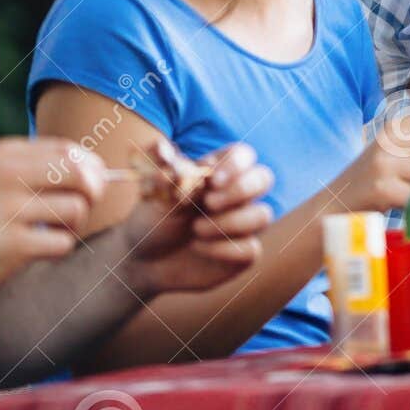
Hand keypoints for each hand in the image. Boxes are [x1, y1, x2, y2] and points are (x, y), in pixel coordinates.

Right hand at [0, 138, 104, 291]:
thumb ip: (39, 166)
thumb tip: (97, 169)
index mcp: (6, 153)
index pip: (70, 150)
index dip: (91, 167)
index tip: (91, 183)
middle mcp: (9, 176)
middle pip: (81, 174)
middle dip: (94, 191)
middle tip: (83, 206)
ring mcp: (11, 209)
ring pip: (77, 209)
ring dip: (75, 224)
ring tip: (56, 230)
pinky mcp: (14, 243)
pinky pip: (63, 242)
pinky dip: (60, 247)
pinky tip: (41, 248)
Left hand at [118, 143, 274, 295]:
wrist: (145, 261)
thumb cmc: (153, 220)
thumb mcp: (153, 196)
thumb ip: (165, 174)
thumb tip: (161, 147)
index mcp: (217, 173)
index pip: (243, 155)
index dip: (236, 164)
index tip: (213, 180)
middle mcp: (236, 196)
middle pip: (263, 179)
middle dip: (241, 190)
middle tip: (209, 203)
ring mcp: (242, 224)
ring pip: (262, 215)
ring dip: (230, 222)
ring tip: (196, 229)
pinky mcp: (242, 253)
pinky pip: (250, 249)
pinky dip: (224, 248)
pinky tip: (199, 248)